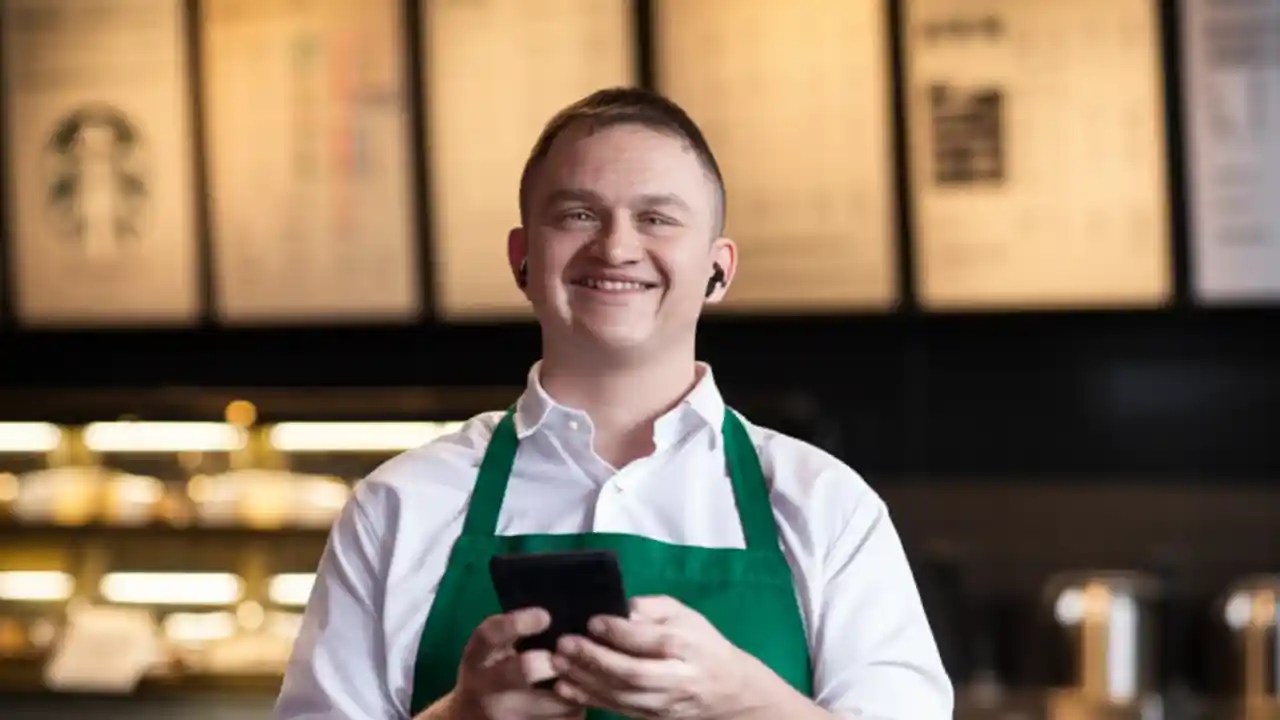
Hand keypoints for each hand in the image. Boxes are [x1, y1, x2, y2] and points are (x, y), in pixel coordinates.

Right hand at [453, 607, 585, 719]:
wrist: (468, 719)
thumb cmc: (489, 672)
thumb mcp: (489, 650)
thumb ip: (512, 632)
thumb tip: (560, 607)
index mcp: (476, 657)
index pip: (490, 635)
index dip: (517, 623)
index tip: (544, 616)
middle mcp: (486, 688)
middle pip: (524, 669)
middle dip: (551, 659)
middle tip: (566, 653)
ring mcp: (505, 716)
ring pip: (555, 700)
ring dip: (575, 682)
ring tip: (582, 670)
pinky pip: (564, 719)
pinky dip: (578, 706)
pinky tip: (579, 694)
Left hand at [549, 596, 780, 719]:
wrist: (727, 691)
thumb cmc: (702, 643)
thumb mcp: (685, 615)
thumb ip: (652, 608)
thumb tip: (618, 607)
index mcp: (687, 646)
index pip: (650, 640)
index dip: (619, 631)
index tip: (592, 620)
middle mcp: (676, 678)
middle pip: (632, 673)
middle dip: (595, 659)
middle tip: (564, 643)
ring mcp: (663, 703)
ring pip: (620, 695)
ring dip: (584, 680)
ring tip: (557, 662)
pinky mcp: (651, 717)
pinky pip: (616, 709)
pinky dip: (588, 699)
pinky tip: (565, 687)